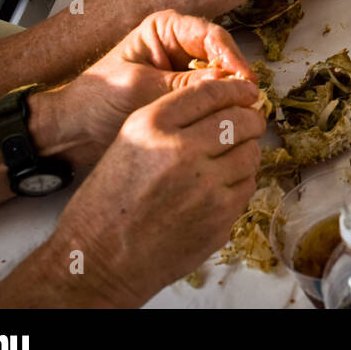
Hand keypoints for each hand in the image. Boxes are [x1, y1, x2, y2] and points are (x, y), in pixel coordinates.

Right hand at [48, 78, 263, 306]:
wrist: (99, 260)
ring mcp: (206, 186)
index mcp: (153, 126)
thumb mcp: (129, 142)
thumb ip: (172, 118)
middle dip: (249, 120)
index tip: (246, 92)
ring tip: (228, 159)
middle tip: (248, 124)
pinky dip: (239, 183)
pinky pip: (247, 186)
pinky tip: (218, 189)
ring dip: (245, 152)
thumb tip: (224, 100)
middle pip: (241, 120)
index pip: (212, 91)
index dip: (236, 89)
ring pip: (251, 153)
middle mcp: (182, 151)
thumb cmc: (107, 202)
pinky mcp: (220, 217)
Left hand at [53, 10, 253, 164]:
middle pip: (222, 56)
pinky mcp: (184, 96)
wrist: (72, 133)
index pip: (210, 35)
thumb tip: (227, 86)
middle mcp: (178, 45)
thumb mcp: (139, 89)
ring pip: (221, 78)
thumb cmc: (94, 102)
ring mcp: (183, 71)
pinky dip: (220, 109)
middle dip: (235, 78)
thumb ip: (182, 85)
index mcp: (164, 28)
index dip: (232, 57)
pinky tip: (227, 122)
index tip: (246, 81)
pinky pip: (211, 98)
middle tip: (250, 102)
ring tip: (243, 114)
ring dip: (231, 95)